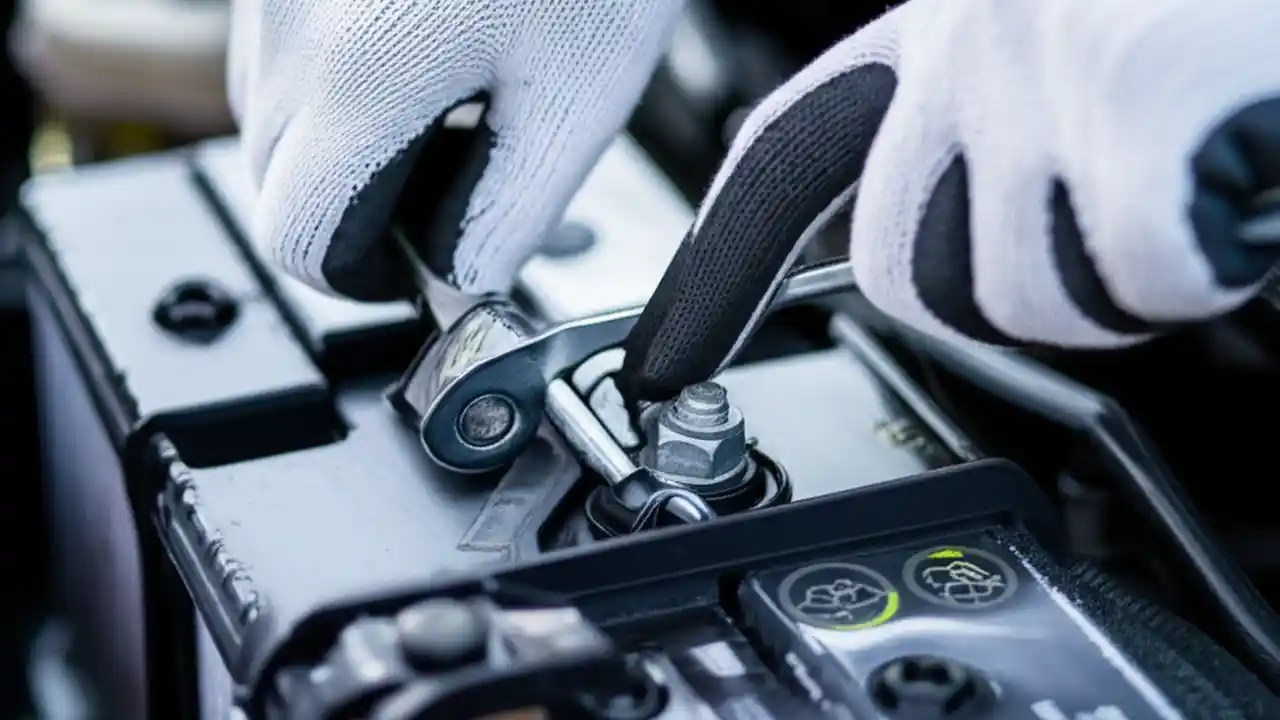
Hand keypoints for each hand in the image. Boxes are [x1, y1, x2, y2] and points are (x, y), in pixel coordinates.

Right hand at [228, 0, 682, 299]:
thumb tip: (457, 280)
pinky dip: (336, 74)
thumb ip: (503, 215)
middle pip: (273, 179)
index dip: (366, 276)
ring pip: (269, 109)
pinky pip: (282, 39)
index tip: (421, 267)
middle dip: (355, 210)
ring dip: (343, 141)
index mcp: (358, 74)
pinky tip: (420, 46)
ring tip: (450, 104)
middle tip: (451, 190)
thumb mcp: (572, 98)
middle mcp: (288, 18)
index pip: (299, 240)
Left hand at [621, 0, 1279, 402]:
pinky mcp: (1138, 103)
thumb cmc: (1196, 23)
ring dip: (1108, 292)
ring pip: (1018, 301)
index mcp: (944, 26)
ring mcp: (1044, 70)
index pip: (782, 157)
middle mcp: (973, 40)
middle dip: (995, 302)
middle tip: (1095, 250)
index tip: (669, 356)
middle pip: (899, 275)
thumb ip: (967, 138)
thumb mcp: (1059, 50)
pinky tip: (1232, 196)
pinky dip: (1196, 270)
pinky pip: (1137, 281)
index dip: (718, 266)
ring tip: (1179, 198)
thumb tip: (914, 251)